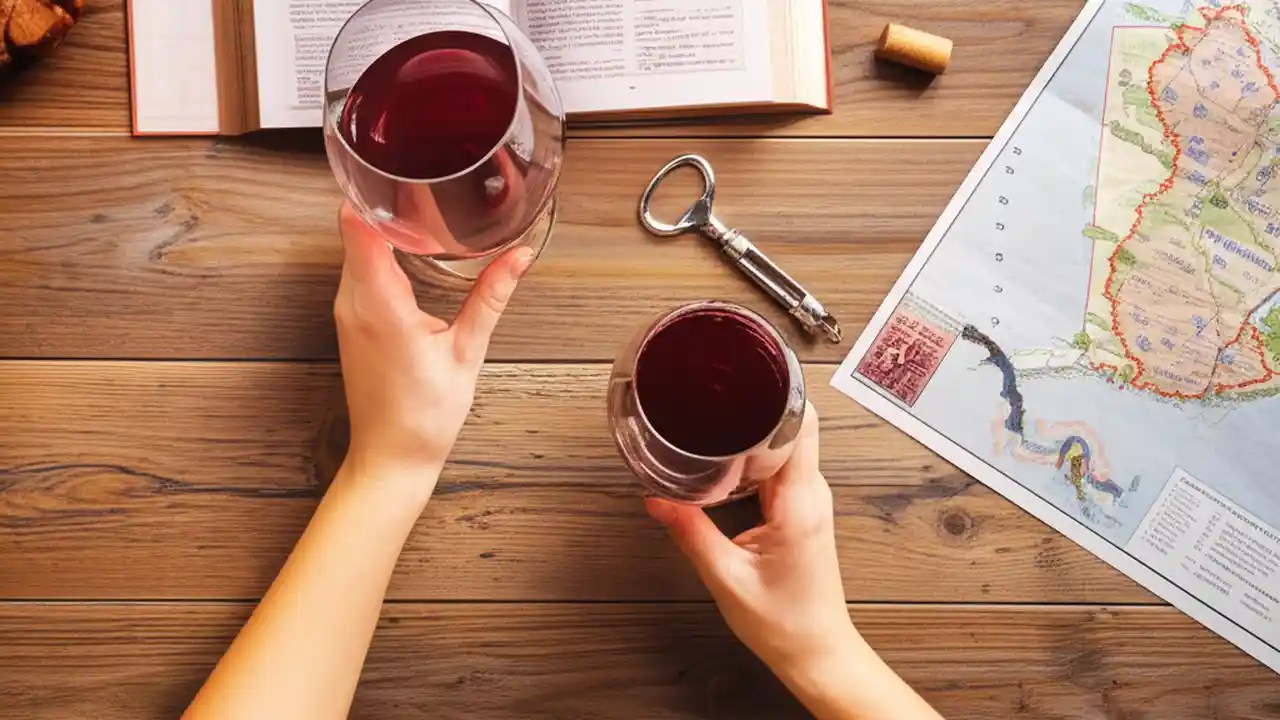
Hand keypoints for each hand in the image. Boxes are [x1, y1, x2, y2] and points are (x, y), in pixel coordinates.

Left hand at [335, 203, 533, 498]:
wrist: (391, 458)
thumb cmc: (422, 417)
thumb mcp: (467, 351)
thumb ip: (491, 296)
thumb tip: (518, 257)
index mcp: (379, 305)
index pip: (358, 226)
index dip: (373, 191)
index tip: (400, 169)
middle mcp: (353, 302)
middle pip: (356, 228)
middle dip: (386, 200)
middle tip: (424, 178)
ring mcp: (347, 310)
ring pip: (356, 246)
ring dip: (383, 224)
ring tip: (421, 205)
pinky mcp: (352, 319)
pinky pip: (359, 268)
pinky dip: (379, 249)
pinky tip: (408, 244)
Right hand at [645, 403, 854, 674]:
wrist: (817, 652)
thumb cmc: (783, 623)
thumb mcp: (725, 578)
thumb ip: (689, 532)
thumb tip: (656, 498)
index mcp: (799, 503)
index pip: (801, 425)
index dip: (778, 392)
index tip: (746, 372)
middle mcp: (812, 494)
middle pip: (793, 425)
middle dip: (757, 403)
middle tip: (717, 390)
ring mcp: (810, 499)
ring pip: (788, 443)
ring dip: (756, 428)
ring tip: (718, 416)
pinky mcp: (802, 509)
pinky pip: (783, 464)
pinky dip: (758, 452)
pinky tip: (730, 454)